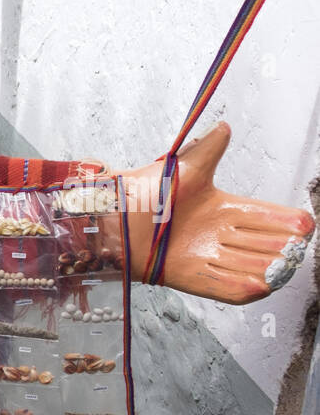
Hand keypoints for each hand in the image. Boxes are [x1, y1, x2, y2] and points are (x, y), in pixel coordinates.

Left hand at [118, 122, 314, 304]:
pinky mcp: (190, 277)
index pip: (263, 216)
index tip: (305, 223)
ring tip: (286, 267)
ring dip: (268, 269)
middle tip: (298, 248)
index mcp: (222, 207)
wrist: (113, 217)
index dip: (285, 220)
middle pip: (262, 244)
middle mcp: (218, 234)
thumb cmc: (144, 191)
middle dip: (282, 247)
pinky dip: (243, 288)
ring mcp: (206, 256)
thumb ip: (208, 149)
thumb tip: (225, 126)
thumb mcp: (183, 168)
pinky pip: (223, 287)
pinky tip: (262, 285)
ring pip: (248, 266)